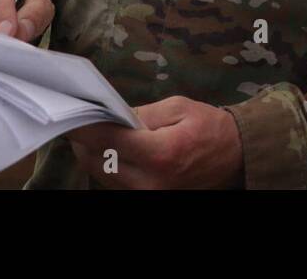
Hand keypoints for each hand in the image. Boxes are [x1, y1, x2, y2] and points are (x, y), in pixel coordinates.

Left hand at [66, 96, 244, 188]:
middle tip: (79, 118)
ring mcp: (147, 195)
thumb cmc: (209, 127)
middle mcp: (150, 182)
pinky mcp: (147, 198)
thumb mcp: (179, 108)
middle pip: (98, 162)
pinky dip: (107, 164)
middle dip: (85, 140)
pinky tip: (107, 147)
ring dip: (93, 153)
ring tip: (91, 131)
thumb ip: (143, 113)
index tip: (72, 112)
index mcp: (161, 154)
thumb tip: (111, 115)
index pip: (108, 140)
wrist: (234, 157)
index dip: (86, 126)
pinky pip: (115, 182)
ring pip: (102, 175)